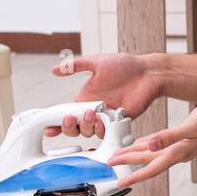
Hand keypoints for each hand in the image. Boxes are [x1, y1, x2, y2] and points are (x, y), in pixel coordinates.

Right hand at [45, 53, 162, 138]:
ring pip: (89, 132)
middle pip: (74, 128)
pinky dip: (101, 130)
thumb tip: (54, 69)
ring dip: (86, 127)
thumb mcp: (97, 62)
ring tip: (91, 114)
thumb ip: (75, 66)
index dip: (56, 123)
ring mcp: (106, 117)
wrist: (148, 72)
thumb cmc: (125, 66)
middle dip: (69, 126)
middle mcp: (94, 110)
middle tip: (71, 117)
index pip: (66, 113)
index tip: (48, 128)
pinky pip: (107, 133)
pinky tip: (102, 121)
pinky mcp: (119, 121)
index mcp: (85, 97)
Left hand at [105, 99, 196, 186]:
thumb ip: (169, 137)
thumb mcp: (191, 126)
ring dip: (137, 156)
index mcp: (178, 152)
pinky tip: (142, 143)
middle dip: (129, 163)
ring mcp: (181, 147)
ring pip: (153, 154)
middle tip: (111, 164)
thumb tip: (150, 146)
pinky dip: (148, 145)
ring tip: (121, 156)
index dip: (133, 175)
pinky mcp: (183, 139)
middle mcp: (178, 153)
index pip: (150, 168)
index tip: (119, 181)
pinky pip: (161, 145)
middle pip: (148, 161)